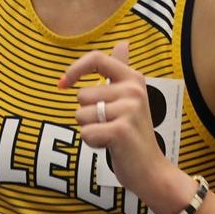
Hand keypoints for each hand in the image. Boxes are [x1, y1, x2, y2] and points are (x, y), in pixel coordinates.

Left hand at [59, 40, 183, 210]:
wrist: (152, 170)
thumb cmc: (135, 134)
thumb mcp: (130, 98)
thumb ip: (122, 70)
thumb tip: (123, 42)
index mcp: (133, 78)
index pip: (97, 59)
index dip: (75, 69)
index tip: (62, 84)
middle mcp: (133, 90)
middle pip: (82, 95)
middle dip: (87, 115)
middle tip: (111, 126)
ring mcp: (128, 110)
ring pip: (81, 116)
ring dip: (90, 130)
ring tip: (111, 136)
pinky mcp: (120, 130)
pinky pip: (85, 134)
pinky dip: (92, 144)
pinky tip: (111, 147)